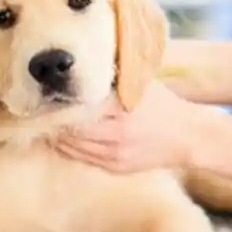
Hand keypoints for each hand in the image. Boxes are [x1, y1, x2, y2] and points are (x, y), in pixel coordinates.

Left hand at [54, 81, 205, 173]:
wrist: (190, 137)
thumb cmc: (165, 104)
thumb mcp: (140, 85)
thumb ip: (113, 78)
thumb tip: (85, 64)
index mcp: (119, 111)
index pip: (75, 111)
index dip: (57, 106)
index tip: (46, 97)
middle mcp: (115, 136)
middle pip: (69, 133)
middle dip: (53, 123)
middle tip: (41, 112)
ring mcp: (115, 156)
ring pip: (72, 149)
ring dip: (59, 138)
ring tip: (50, 125)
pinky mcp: (117, 168)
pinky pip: (84, 160)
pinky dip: (72, 149)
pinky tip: (67, 139)